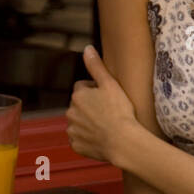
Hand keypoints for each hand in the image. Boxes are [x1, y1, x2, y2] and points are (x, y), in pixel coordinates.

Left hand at [66, 44, 140, 166]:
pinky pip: (80, 139)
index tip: (108, 98)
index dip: (96, 91)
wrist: (123, 142)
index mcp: (77, 95)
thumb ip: (96, 66)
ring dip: (88, 122)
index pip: (83, 87)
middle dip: (90, 107)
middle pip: (80, 105)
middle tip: (109, 112)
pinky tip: (102, 138)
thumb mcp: (110, 84)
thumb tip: (87, 48)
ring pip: (79, 122)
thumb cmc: (119, 111)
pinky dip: (88, 138)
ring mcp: (72, 130)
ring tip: (107, 126)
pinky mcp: (76, 145)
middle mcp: (70, 112)